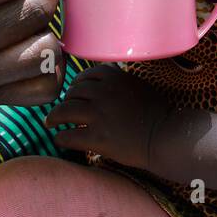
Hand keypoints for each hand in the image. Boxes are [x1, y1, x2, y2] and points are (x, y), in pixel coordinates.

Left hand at [45, 65, 170, 169]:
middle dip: (65, 102)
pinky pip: (69, 136)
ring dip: (54, 117)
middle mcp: (102, 92)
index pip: (84, 77)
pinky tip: (60, 140)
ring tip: (50, 122)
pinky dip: (61, 137)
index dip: (75, 86)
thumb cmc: (157, 112)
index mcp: (112, 77)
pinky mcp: (97, 137)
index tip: (72, 94)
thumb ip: (117, 81)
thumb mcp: (137, 85)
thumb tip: (100, 81)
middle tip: (61, 111)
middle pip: (72, 93)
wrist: (166, 135)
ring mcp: (98, 114)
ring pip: (64, 111)